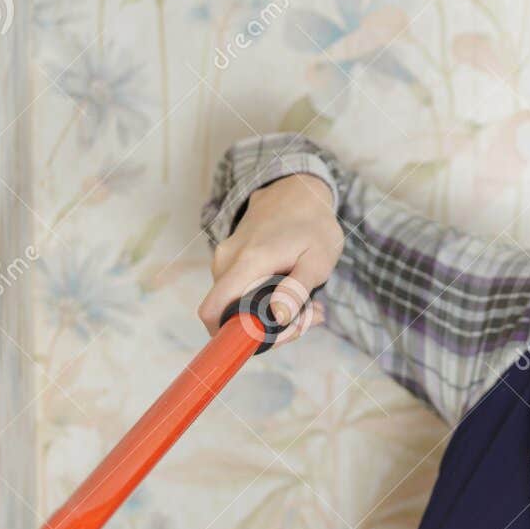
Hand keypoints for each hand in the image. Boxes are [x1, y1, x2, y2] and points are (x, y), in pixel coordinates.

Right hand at [199, 172, 344, 349]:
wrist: (300, 189)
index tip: (271, 340)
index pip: (212, 311)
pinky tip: (297, 292)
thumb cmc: (313, 225)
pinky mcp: (232, 258)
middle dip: (271, 328)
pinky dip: (270, 299)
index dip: (231, 337)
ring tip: (311, 305)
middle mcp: (226, 261)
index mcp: (246, 263)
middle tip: (309, 319)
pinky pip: (242, 289)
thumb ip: (296, 289)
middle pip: (231, 315)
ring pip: (240, 304)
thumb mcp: (317, 260)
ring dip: (276, 314)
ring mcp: (226, 258)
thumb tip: (276, 317)